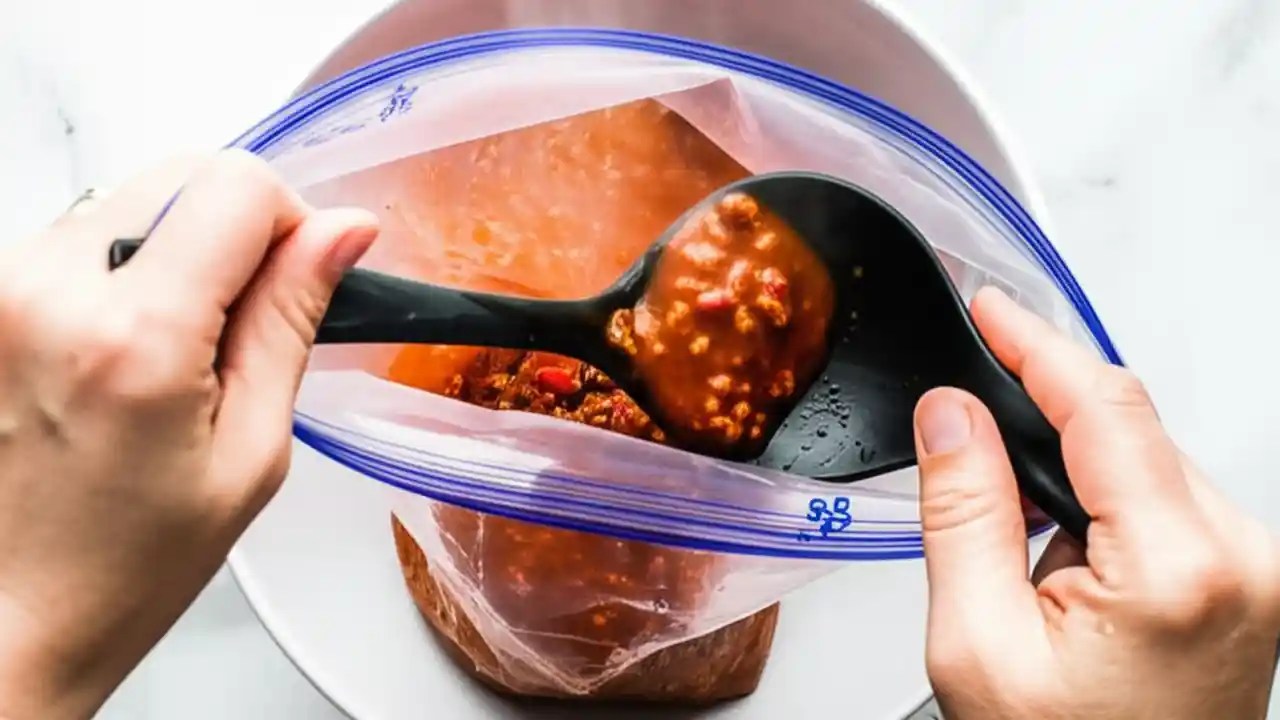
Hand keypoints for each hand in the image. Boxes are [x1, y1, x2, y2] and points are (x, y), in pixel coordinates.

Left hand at [0, 151, 377, 718]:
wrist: (12, 611)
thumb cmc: (127, 561)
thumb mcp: (250, 450)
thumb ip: (291, 320)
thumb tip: (343, 232)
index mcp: (132, 336)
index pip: (236, 185)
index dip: (291, 222)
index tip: (299, 279)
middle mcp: (47, 289)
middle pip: (183, 174)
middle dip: (236, 228)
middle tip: (240, 326)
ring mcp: (3, 286)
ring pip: (136, 197)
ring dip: (179, 249)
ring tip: (179, 350)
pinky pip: (87, 233)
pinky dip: (130, 267)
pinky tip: (132, 348)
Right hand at [914, 287, 1279, 718]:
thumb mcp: (977, 640)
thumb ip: (963, 510)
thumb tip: (952, 413)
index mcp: (1176, 566)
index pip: (1103, 406)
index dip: (1036, 342)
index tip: (991, 308)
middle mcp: (1241, 558)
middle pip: (1130, 424)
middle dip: (1046, 408)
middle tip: (972, 430)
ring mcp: (1256, 570)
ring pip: (1147, 457)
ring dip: (1075, 465)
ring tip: (1024, 546)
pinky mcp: (1249, 579)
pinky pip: (1168, 497)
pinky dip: (1107, 499)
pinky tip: (1067, 555)